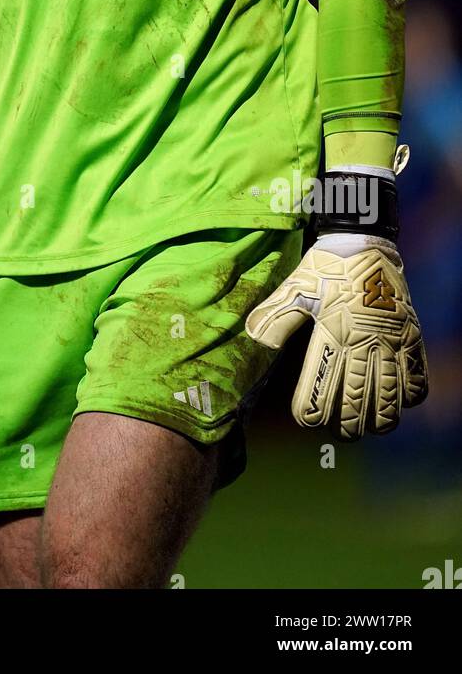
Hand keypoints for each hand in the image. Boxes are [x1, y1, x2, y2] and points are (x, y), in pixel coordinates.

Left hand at [245, 236, 427, 438]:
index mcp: (332, 333)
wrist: (364, 241)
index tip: (306, 419)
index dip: (311, 411)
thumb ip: (276, 316)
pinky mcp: (411, 336)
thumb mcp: (295, 287)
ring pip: (390, 399)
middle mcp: (363, 342)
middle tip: (341, 432)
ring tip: (370, 426)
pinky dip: (409, 397)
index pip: (320, 388)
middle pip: (357, 403)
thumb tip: (255, 339)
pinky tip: (399, 401)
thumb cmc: (326, 267)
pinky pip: (417, 378)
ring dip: (379, 419)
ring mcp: (391, 342)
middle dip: (347, 426)